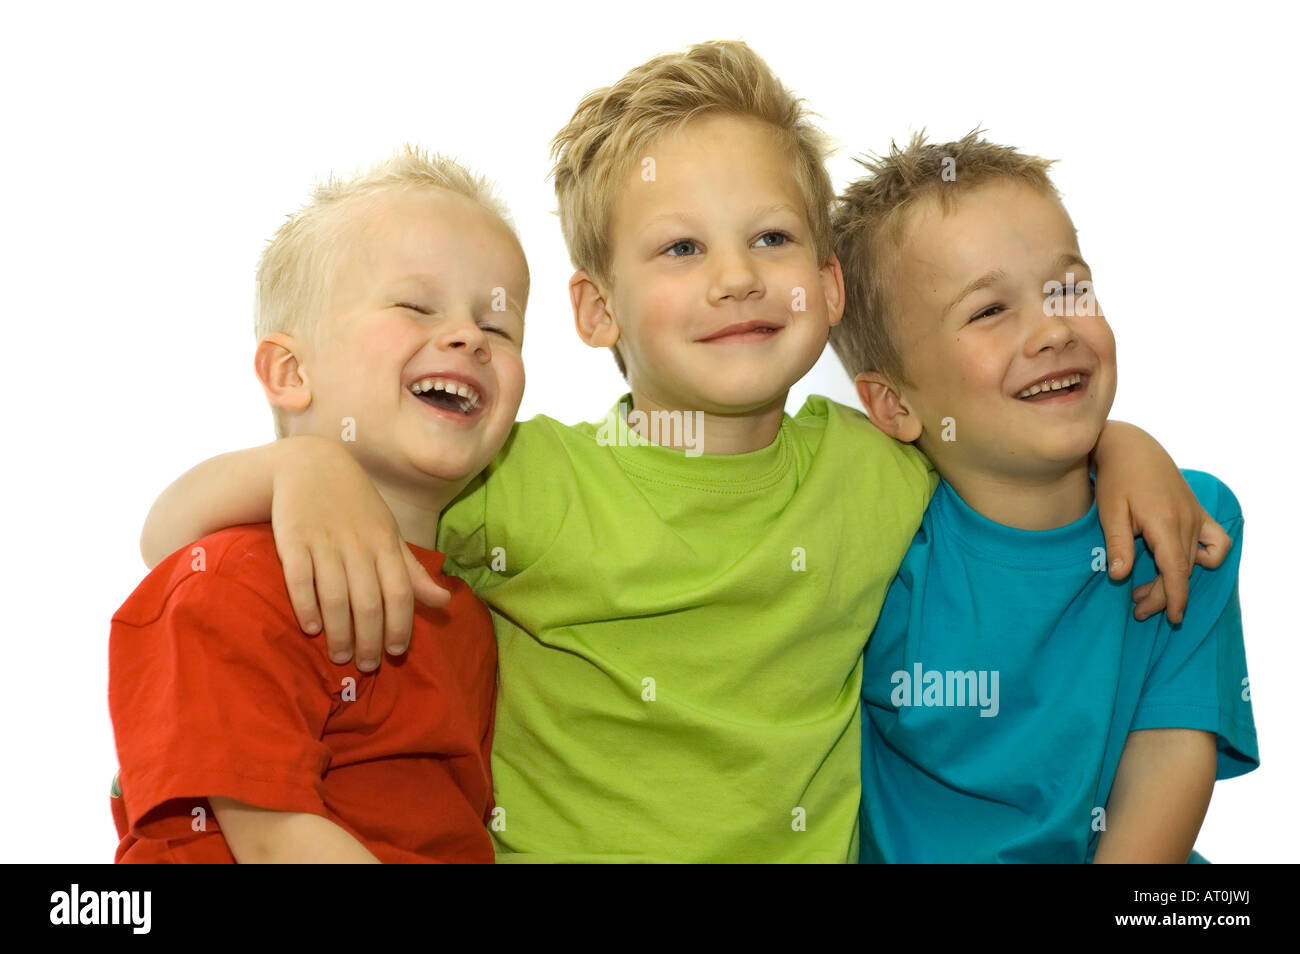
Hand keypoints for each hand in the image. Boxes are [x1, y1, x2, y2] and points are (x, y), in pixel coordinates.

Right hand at [270, 437, 449, 669]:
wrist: (310, 465)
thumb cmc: (356, 507)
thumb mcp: (389, 534)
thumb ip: (412, 571)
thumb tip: (444, 602)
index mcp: (385, 543)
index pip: (399, 593)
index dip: (401, 626)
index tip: (397, 653)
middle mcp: (358, 544)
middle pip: (368, 602)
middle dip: (369, 640)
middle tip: (366, 666)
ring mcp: (325, 542)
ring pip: (335, 596)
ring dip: (339, 633)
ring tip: (339, 656)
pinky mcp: (293, 539)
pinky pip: (300, 579)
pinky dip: (306, 606)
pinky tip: (311, 628)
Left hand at [1093, 422, 1231, 623]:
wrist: (1132, 448)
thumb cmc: (1116, 479)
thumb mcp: (1110, 512)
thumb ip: (1118, 544)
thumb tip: (1120, 576)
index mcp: (1165, 524)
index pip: (1176, 570)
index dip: (1174, 597)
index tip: (1172, 618)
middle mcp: (1187, 522)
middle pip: (1182, 570)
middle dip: (1162, 595)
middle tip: (1138, 610)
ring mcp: (1196, 516)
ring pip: (1193, 560)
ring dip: (1174, 581)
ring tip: (1145, 593)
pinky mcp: (1198, 512)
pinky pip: (1216, 540)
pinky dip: (1208, 556)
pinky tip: (1184, 562)